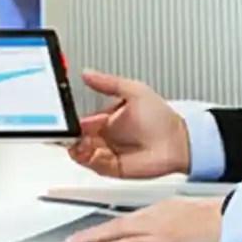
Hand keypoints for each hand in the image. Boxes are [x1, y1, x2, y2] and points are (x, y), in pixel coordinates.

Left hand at [64, 197, 224, 241]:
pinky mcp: (159, 241)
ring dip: (93, 238)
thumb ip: (171, 221)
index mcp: (160, 208)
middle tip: (72, 238)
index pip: (126, 217)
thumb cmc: (216, 217)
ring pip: (115, 232)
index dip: (107, 224)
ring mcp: (154, 227)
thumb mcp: (188, 214)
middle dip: (92, 231)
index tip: (94, 230)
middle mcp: (153, 214)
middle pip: (114, 223)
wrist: (229, 217)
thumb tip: (165, 230)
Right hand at [66, 70, 189, 178]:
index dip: (71, 120)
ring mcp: (109, 153)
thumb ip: (109, 83)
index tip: (63, 118)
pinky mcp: (113, 168)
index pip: (82, 120)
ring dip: (76, 148)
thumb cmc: (162, 118)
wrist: (178, 142)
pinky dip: (87, 159)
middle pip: (78, 138)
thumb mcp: (135, 91)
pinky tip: (87, 152)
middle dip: (69, 136)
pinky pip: (94, 164)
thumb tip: (87, 73)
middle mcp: (106, 136)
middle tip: (64, 132)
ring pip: (82, 152)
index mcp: (107, 119)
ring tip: (77, 142)